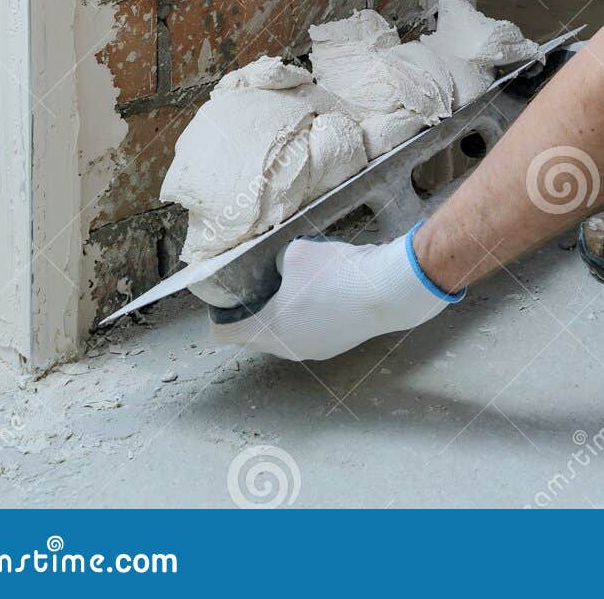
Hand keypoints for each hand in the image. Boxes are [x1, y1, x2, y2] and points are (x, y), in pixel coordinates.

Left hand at [208, 228, 462, 361]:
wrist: (387, 289)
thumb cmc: (336, 273)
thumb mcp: (295, 252)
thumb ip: (276, 260)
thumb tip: (279, 264)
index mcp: (269, 330)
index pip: (224, 336)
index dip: (216, 317)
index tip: (220, 299)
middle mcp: (288, 349)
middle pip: (256, 335)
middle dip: (252, 311)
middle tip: (255, 282)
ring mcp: (315, 350)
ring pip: (285, 333)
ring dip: (282, 313)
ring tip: (289, 283)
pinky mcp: (337, 344)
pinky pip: (310, 330)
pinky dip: (307, 314)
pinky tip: (320, 290)